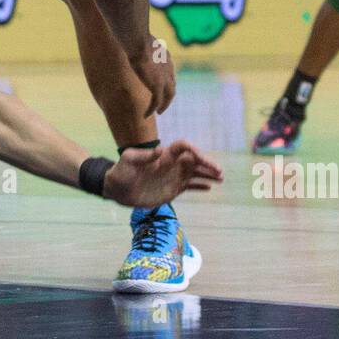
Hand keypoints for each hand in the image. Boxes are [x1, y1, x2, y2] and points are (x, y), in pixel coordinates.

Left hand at [102, 140, 221, 206]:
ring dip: (208, 175)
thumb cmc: (121, 172)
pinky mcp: (172, 190)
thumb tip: (160, 151)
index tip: (200, 158)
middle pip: (194, 160)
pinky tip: (209, 188)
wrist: (118, 190)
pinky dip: (199, 186)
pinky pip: (189, 186)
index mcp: (163, 155)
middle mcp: (171, 165)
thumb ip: (143, 156)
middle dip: (207, 164)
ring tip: (220, 178)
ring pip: (195, 174)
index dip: (193, 150)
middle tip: (219, 172)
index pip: (183, 147)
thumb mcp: (128, 160)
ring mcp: (173, 177)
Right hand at [129, 37, 175, 116]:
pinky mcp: (157, 86)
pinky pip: (157, 102)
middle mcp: (169, 69)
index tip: (160, 86)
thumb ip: (139, 42)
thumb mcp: (140, 39)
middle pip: (172, 85)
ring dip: (164, 105)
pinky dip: (152, 109)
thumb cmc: (135, 37)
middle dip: (168, 95)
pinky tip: (146, 115)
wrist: (138, 42)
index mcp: (166, 57)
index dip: (166, 81)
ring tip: (158, 112)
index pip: (169, 72)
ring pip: (168, 96)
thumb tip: (128, 36)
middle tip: (163, 103)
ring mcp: (164, 78)